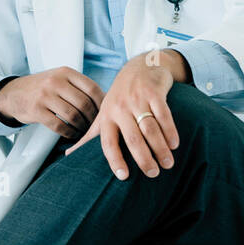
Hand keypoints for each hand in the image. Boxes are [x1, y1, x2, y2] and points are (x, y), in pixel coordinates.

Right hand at [0, 66, 103, 137]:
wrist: (12, 93)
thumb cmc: (42, 88)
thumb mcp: (59, 78)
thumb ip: (78, 86)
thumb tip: (105, 103)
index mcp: (65, 72)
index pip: (92, 88)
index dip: (101, 104)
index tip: (104, 113)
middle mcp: (55, 81)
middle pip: (84, 104)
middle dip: (92, 119)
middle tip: (94, 127)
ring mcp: (45, 96)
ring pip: (73, 116)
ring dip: (81, 127)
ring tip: (83, 131)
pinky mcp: (36, 111)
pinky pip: (59, 126)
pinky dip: (69, 132)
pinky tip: (71, 134)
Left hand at [63, 53, 179, 178]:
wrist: (139, 67)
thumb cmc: (119, 98)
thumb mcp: (103, 114)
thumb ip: (90, 136)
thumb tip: (68, 156)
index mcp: (106, 117)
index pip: (108, 142)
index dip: (114, 159)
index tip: (123, 177)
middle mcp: (120, 108)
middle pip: (132, 138)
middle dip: (143, 158)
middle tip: (153, 174)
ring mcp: (138, 99)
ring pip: (150, 129)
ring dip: (160, 148)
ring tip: (168, 164)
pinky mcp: (155, 93)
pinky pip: (164, 115)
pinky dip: (170, 130)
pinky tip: (175, 144)